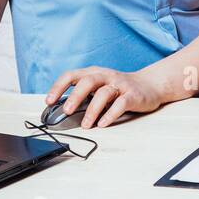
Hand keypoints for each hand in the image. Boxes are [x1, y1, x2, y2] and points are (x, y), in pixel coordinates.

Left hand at [44, 66, 164, 128]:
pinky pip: (120, 104)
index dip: (59, 87)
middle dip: (75, 96)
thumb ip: (84, 95)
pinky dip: (110, 114)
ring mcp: (120, 85)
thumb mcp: (99, 87)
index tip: (49, 101)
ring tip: (86, 125)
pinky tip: (102, 124)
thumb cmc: (118, 89)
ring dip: (92, 110)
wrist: (150, 85)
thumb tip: (60, 111)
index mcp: (94, 73)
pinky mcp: (132, 95)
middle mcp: (106, 76)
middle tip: (66, 111)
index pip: (72, 75)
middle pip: (87, 81)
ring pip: (103, 93)